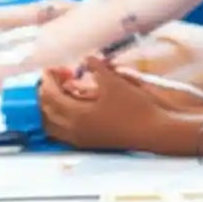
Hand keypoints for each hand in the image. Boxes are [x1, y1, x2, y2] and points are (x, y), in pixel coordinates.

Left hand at [38, 59, 176, 150]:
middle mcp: (73, 130)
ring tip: (61, 92)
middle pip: (46, 111)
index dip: (48, 80)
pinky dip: (60, 118)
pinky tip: (71, 109)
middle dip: (47, 92)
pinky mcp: (90, 142)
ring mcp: (81, 139)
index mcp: (76, 116)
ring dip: (52, 107)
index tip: (51, 68)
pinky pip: (63, 131)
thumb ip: (97, 68)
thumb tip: (87, 59)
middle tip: (56, 77)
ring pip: (53, 124)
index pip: (50, 96)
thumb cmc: (136, 109)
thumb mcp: (115, 83)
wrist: (155, 133)